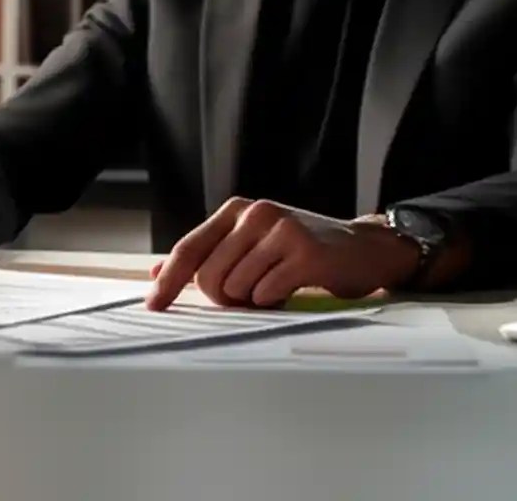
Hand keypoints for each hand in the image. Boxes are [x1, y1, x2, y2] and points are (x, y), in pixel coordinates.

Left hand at [146, 197, 421, 309]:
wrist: (362, 249)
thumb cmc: (301, 250)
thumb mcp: (250, 244)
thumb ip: (207, 255)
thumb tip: (155, 271)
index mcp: (235, 210)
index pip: (189, 248)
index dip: (168, 280)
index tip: (153, 305)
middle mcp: (255, 213)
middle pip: (209, 276)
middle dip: (224, 298)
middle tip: (250, 295)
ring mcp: (281, 229)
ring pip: (236, 288)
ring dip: (253, 300)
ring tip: (276, 286)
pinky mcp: (304, 252)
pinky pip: (266, 293)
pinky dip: (274, 301)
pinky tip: (291, 288)